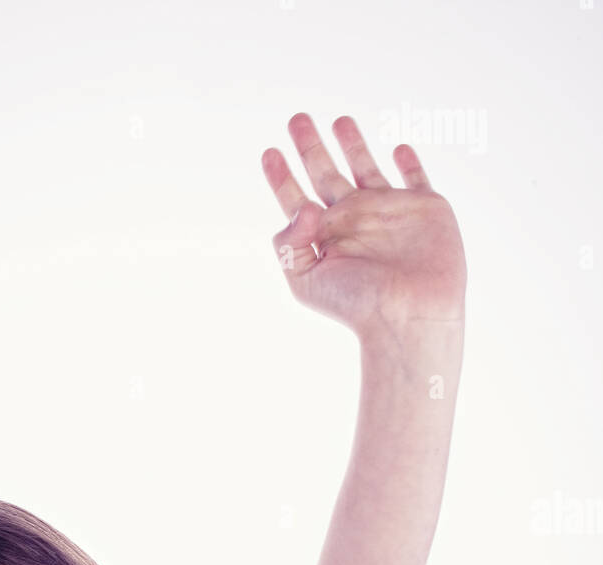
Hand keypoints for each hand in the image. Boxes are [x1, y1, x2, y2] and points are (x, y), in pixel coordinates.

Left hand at [263, 113, 466, 338]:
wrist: (409, 314)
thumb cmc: (356, 306)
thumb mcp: (305, 279)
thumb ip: (290, 242)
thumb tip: (304, 206)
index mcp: (325, 236)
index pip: (296, 200)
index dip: (281, 177)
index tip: (268, 152)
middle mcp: (354, 220)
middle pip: (326, 174)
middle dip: (310, 147)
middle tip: (297, 118)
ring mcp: (390, 211)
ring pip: (367, 168)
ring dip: (353, 145)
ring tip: (340, 120)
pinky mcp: (426, 208)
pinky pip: (417, 179)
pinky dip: (410, 163)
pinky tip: (400, 149)